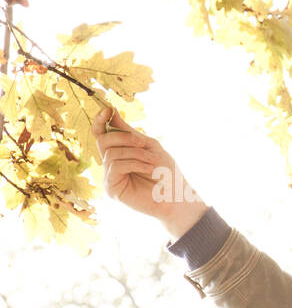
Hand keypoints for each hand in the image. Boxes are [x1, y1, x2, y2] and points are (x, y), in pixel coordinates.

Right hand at [92, 105, 207, 237]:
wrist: (176, 196)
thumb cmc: (166, 172)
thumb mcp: (148, 146)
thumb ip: (128, 131)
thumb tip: (111, 111)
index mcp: (119, 151)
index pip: (101, 134)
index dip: (100, 121)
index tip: (107, 110)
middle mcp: (111, 163)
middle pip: (103, 140)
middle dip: (124, 138)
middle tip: (143, 143)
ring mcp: (110, 176)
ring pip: (112, 154)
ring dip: (136, 154)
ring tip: (153, 162)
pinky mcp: (111, 188)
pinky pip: (116, 167)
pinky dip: (135, 164)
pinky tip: (149, 170)